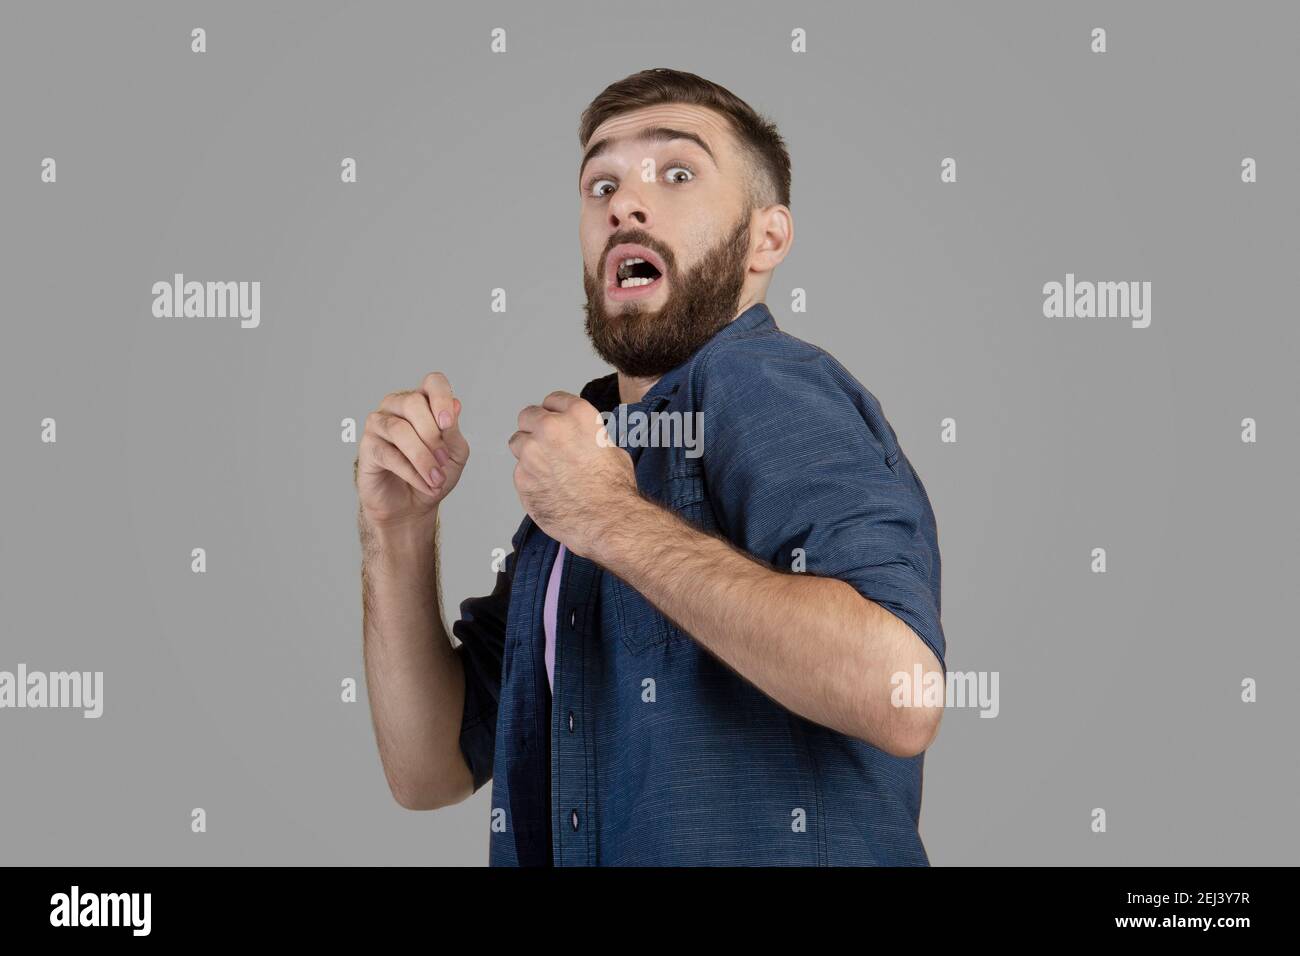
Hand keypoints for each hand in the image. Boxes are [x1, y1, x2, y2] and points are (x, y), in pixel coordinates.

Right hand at [357, 372, 468, 530]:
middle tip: (444, 461)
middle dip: (432, 435)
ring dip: (422, 457)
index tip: (448, 424)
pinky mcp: (367, 447)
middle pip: (412, 402)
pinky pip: (389, 454)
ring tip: (436, 479)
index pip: (433, 382)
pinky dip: (412, 472)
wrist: (413, 505)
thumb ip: (453, 431)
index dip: (441, 398)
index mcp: (423, 402)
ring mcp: (379, 424)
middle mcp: (398, 406)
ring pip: (399, 429)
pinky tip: (425, 485)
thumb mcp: (455, 453)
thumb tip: (456, 404)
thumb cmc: (434, 473)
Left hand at [508, 391, 638, 557]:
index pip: (553, 400)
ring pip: (517, 442)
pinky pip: (519, 471)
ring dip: (528, 452)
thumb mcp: (612, 449)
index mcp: (577, 415)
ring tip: (547, 469)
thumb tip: (584, 442)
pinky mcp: (521, 478)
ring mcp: (532, 453)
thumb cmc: (616, 490)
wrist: (608, 521)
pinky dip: (529, 478)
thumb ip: (589, 438)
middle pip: (528, 416)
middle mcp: (550, 428)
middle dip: (535, 427)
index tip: (556, 421)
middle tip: (546, 444)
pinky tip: (548, 489)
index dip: (555, 412)